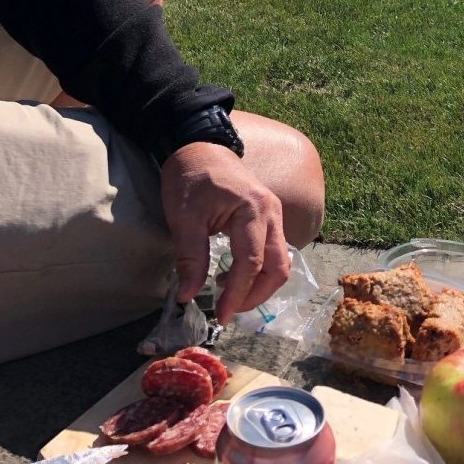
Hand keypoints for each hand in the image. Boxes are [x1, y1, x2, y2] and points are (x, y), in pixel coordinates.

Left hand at [159, 142, 290, 324]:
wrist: (199, 145)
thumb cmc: (190, 177)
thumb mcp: (183, 217)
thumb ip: (190, 257)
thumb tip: (187, 296)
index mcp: (252, 210)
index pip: (251, 263)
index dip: (238, 294)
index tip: (220, 317)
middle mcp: (272, 212)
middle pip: (278, 266)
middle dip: (256, 295)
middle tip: (228, 311)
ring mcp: (274, 213)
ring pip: (280, 261)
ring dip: (260, 284)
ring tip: (228, 294)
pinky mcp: (270, 215)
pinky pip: (274, 250)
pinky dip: (260, 270)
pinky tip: (234, 275)